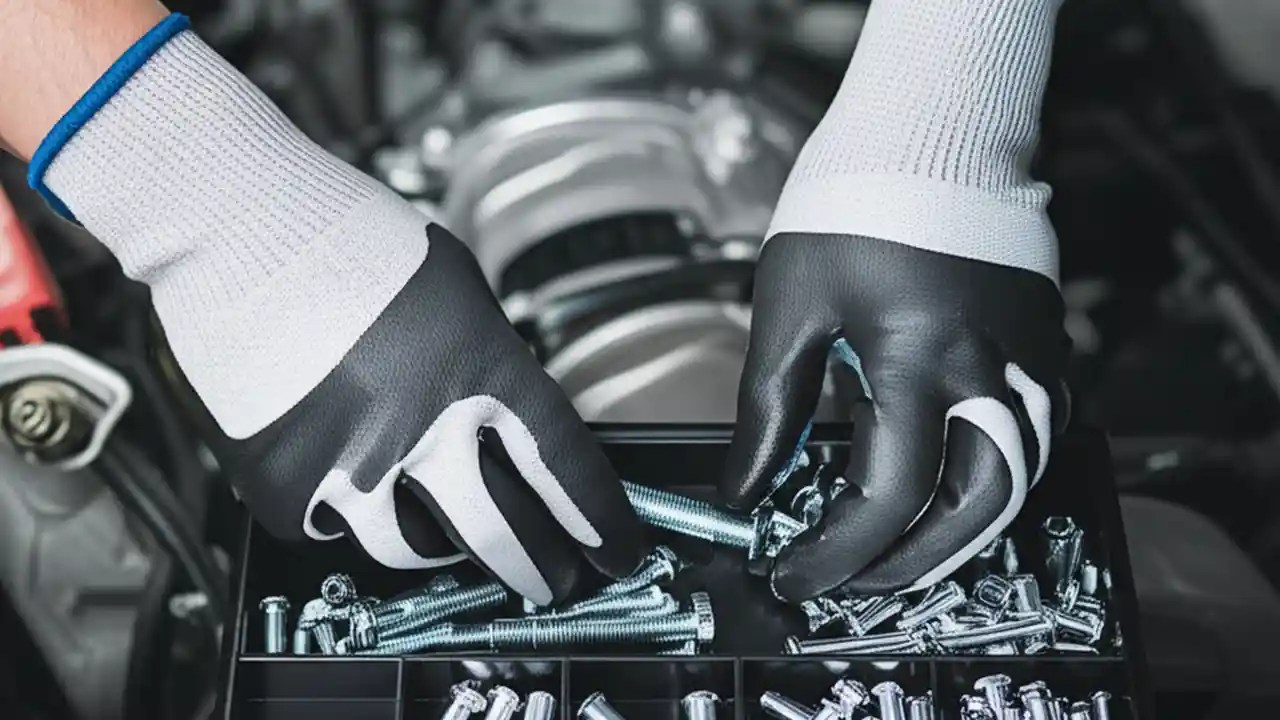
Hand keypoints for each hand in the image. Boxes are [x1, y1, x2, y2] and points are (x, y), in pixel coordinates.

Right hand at [26, 20, 644, 605]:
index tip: (615, 549)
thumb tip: (503, 419)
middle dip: (538, 568)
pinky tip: (342, 486)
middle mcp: (425, 422)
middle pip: (502, 531)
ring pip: (411, 548)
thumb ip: (485, 361)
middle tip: (550, 583)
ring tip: (443, 539)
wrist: (240, 220)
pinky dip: (338, 514)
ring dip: (437, 548)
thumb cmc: (351, 238)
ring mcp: (352, 459)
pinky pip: (325, 528)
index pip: (563, 464)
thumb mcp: (456, 287)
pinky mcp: (285, 477)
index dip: (597, 518)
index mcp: (482, 366)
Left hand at [724, 235, 1068, 600]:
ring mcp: (1030, 356)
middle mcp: (986, 369)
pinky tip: (957, 480)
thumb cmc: (851, 206)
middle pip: (973, 508)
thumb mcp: (791, 309)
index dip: (837, 552)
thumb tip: (745, 486)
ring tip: (900, 550)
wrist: (928, 131)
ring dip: (961, 531)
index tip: (796, 574)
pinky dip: (1000, 472)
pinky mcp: (1047, 339)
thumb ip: (770, 409)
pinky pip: (1040, 429)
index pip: (886, 494)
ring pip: (1019, 480)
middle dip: (912, 563)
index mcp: (914, 360)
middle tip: (857, 581)